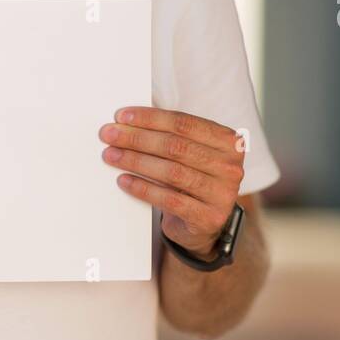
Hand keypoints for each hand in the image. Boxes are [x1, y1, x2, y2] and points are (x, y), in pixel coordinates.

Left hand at [99, 108, 244, 258]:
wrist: (203, 223)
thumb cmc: (191, 180)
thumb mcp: (190, 154)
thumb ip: (170, 135)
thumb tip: (126, 122)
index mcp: (229, 142)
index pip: (184, 123)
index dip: (150, 118)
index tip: (122, 117)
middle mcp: (230, 166)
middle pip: (176, 146)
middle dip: (137, 138)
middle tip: (109, 134)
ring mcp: (222, 193)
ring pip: (172, 172)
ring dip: (136, 161)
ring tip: (111, 156)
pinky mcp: (208, 217)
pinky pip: (169, 200)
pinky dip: (143, 189)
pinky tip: (124, 181)